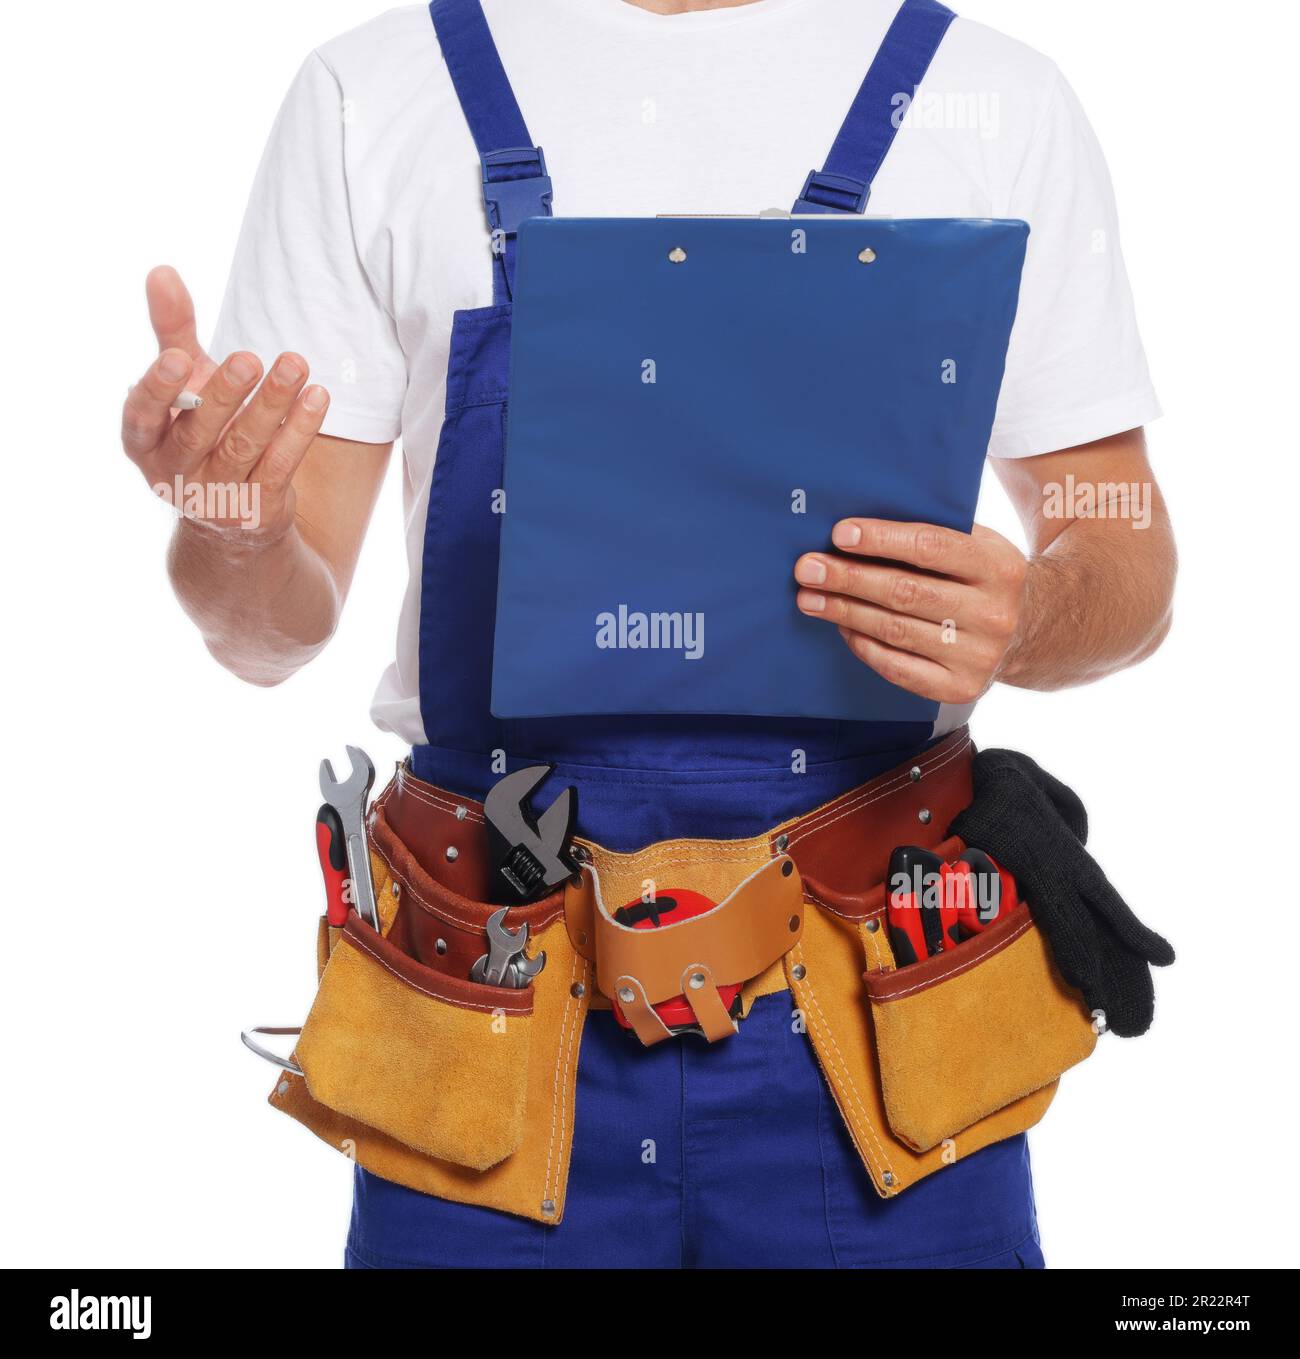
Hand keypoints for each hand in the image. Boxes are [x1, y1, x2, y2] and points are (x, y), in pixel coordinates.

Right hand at [121, 266, 329, 541]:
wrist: (230, 513)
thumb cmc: (201, 428)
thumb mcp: (184, 382)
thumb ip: (172, 331)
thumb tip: (162, 271)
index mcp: (144, 442)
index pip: (142, 415)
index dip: (158, 388)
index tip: (177, 357)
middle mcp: (174, 472)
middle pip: (198, 431)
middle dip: (224, 394)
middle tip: (249, 357)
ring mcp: (216, 495)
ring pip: (244, 446)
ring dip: (272, 405)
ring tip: (295, 364)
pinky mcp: (256, 509)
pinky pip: (281, 465)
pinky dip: (300, 430)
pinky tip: (317, 396)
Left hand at [794, 519, 1028, 704]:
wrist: (1032, 630)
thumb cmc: (985, 577)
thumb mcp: (979, 545)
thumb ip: (934, 534)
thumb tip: (857, 530)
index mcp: (998, 567)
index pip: (931, 547)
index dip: (881, 539)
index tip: (839, 534)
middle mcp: (992, 613)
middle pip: (905, 592)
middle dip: (849, 578)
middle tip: (807, 568)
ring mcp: (978, 655)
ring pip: (896, 630)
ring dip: (844, 612)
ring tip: (810, 598)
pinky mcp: (960, 687)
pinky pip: (898, 668)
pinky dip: (864, 646)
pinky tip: (842, 627)